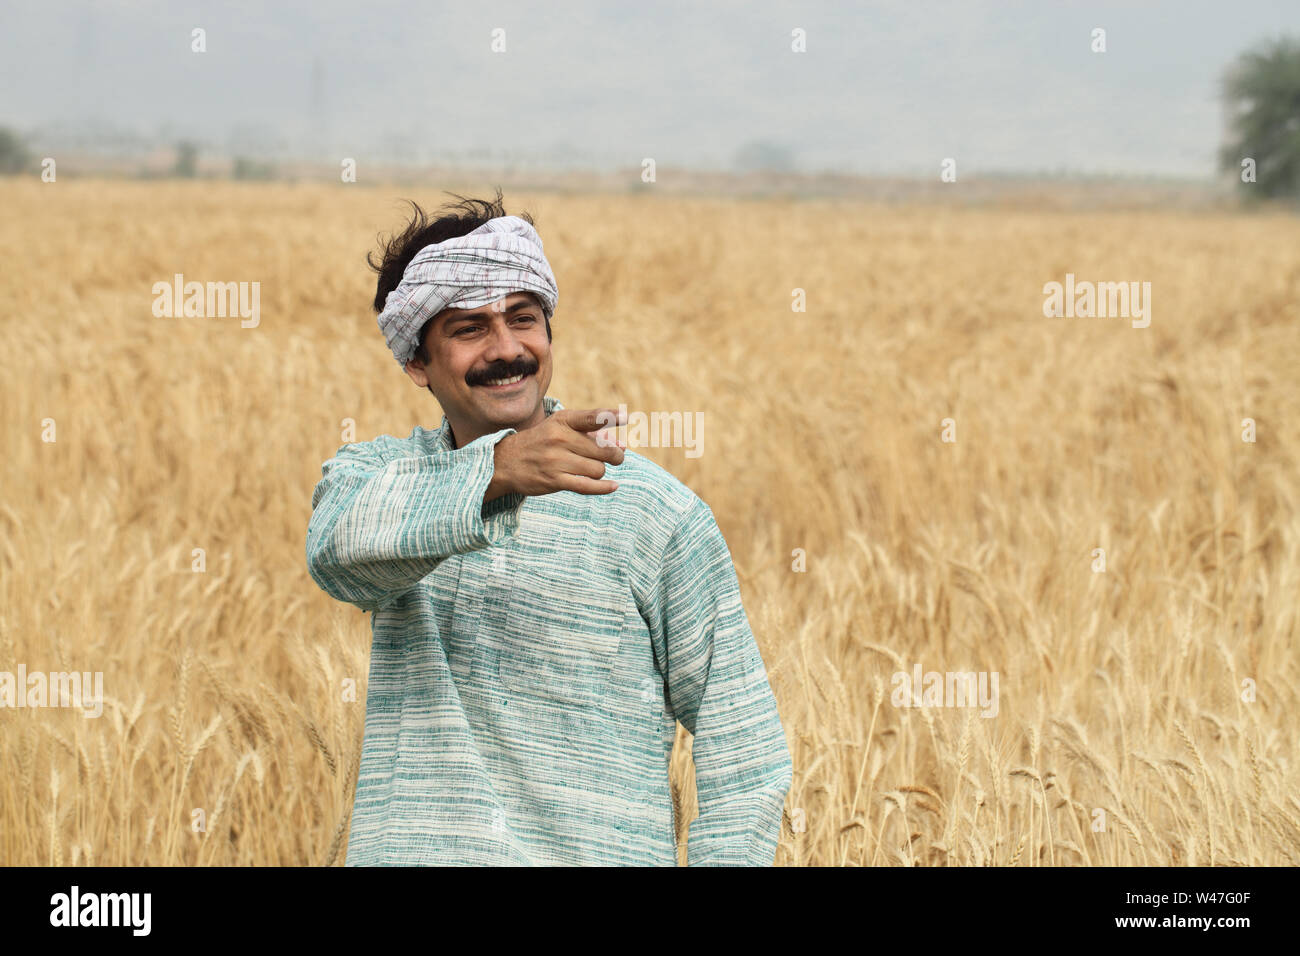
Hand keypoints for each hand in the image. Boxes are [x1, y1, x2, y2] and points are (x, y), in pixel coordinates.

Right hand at [485, 407, 627, 499]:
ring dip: (600, 471)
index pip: (590, 418)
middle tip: (618, 457)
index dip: (609, 417)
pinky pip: (588, 486)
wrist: (505, 463)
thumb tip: (622, 445)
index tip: (626, 416)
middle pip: (602, 450)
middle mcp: (559, 439)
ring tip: (592, 469)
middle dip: (615, 455)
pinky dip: (604, 487)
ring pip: (598, 469)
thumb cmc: (540, 443)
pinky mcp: (554, 480)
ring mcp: (556, 460)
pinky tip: (613, 486)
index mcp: (562, 421)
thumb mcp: (560, 429)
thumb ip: (591, 434)